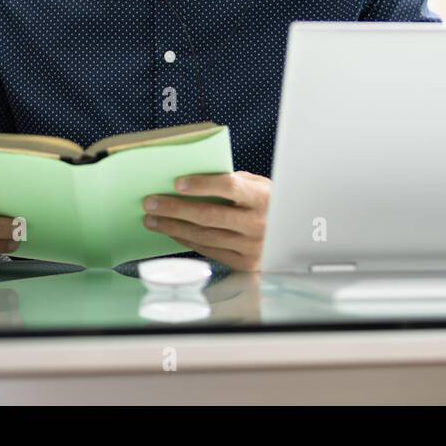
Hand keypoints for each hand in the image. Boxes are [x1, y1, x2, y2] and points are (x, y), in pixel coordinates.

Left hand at [142, 171, 271, 271]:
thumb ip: (233, 181)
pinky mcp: (245, 263)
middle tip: (150, 202)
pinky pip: (209, 251)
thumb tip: (191, 182)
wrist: (294, 235)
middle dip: (175, 209)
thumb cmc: (269, 203)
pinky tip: (172, 232)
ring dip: (173, 227)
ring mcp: (252, 247)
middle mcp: (259, 224)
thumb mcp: (260, 186)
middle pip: (209, 215)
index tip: (177, 183)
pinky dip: (187, 241)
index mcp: (263, 197)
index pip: (229, 187)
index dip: (202, 185)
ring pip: (205, 236)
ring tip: (152, 219)